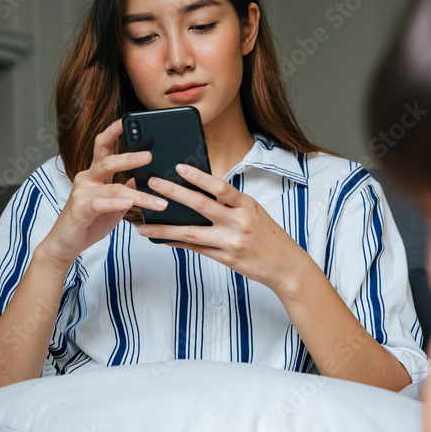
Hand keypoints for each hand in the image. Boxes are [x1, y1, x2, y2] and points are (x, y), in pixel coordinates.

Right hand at [39, 119, 168, 269]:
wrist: (65, 244)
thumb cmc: (89, 222)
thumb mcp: (112, 203)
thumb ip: (125, 189)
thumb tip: (143, 178)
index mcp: (94, 174)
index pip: (103, 146)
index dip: (113, 131)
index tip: (127, 119)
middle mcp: (86, 179)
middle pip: (106, 161)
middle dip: (129, 157)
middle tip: (149, 155)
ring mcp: (81, 194)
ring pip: (112, 188)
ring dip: (139, 195)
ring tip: (160, 200)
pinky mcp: (80, 211)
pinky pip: (100, 204)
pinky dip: (117, 204)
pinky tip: (130, 204)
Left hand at [135, 163, 311, 290]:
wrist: (286, 265)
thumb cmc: (268, 236)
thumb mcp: (254, 213)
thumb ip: (230, 204)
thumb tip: (200, 193)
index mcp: (247, 205)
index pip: (219, 187)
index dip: (198, 176)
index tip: (179, 166)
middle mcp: (239, 222)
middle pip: (201, 205)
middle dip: (174, 194)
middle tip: (153, 185)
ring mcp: (231, 242)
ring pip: (191, 233)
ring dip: (165, 229)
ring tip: (144, 226)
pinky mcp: (226, 259)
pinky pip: (196, 250)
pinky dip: (178, 244)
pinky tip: (162, 240)